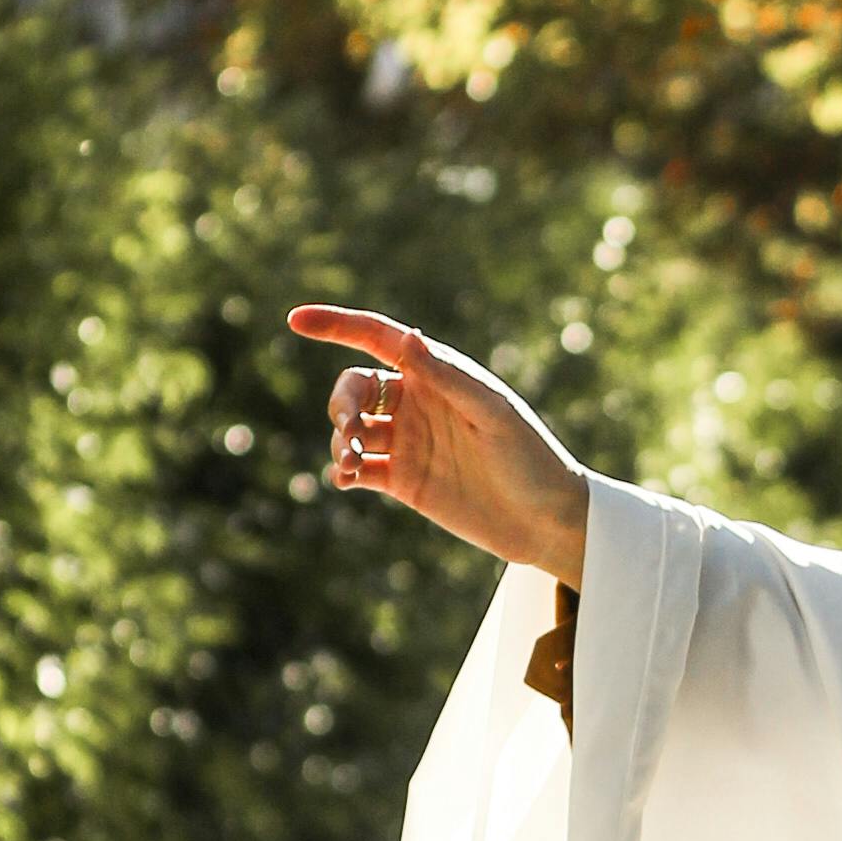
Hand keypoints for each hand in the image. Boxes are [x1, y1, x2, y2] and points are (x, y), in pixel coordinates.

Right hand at [287, 305, 590, 585]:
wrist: (547, 520)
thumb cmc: (530, 457)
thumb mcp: (491, 413)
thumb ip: (446, 377)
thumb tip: (406, 336)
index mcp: (438, 374)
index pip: (377, 339)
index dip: (335, 325)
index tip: (295, 319)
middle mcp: (417, 403)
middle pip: (354, 388)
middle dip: (340, 403)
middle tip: (349, 431)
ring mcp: (408, 443)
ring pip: (351, 430)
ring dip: (340, 441)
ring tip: (352, 463)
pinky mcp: (403, 482)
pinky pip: (358, 470)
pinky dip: (343, 472)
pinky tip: (347, 480)